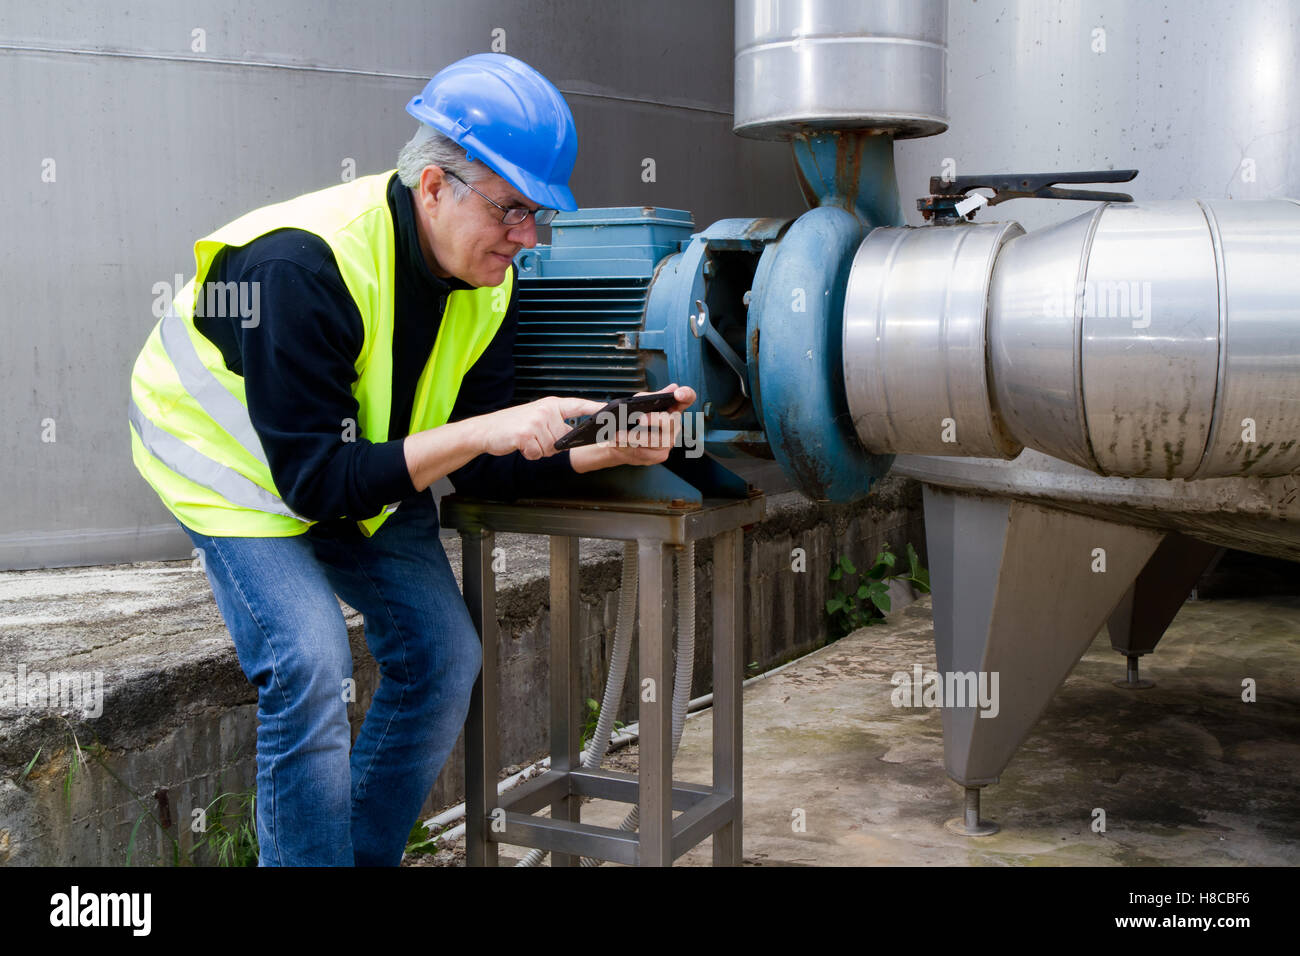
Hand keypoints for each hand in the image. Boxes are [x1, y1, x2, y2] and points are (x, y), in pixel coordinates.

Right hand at [480, 395, 605, 459]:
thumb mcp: (537, 419)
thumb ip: (555, 425)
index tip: (610, 411)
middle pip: (563, 439)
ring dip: (538, 450)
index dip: (595, 408)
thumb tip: (572, 437)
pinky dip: (529, 454)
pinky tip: (520, 445)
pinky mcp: (526, 434)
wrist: (485, 430)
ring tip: (525, 440)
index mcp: (551, 405)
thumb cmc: (512, 426)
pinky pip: (538, 453)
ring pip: (551, 449)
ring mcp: (536, 421)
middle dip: (550, 445)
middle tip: (533, 437)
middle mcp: (545, 410)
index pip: (578, 405)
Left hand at [594, 383, 696, 466]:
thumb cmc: (631, 417)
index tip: (677, 393)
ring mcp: (669, 441)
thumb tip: (674, 386)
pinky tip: (617, 443)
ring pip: (655, 440)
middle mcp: (674, 424)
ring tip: (618, 434)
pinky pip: (645, 452)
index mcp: (672, 407)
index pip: (687, 398)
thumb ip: (653, 396)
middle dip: (654, 419)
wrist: (618, 439)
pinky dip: (628, 447)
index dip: (686, 395)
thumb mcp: (639, 403)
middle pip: (670, 421)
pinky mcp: (660, 455)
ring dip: (633, 437)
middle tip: (639, 418)